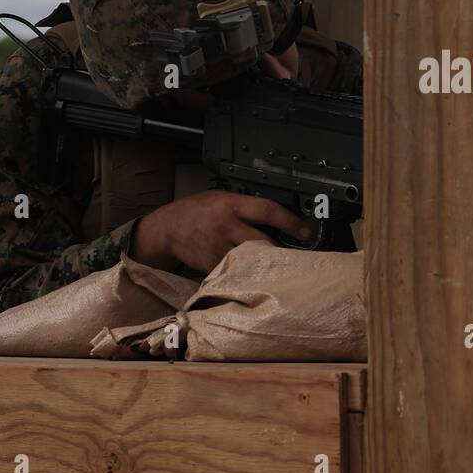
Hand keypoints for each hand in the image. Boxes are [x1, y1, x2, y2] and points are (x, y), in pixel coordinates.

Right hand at [129, 190, 314, 273]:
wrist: (167, 228)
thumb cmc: (197, 210)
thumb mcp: (221, 197)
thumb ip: (245, 206)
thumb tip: (276, 217)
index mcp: (231, 204)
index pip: (267, 211)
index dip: (290, 222)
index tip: (305, 231)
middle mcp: (226, 225)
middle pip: (263, 241)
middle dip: (282, 250)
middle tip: (298, 256)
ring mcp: (218, 247)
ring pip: (251, 259)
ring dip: (266, 264)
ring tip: (279, 268)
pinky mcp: (211, 264)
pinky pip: (235, 271)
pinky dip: (246, 273)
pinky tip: (254, 274)